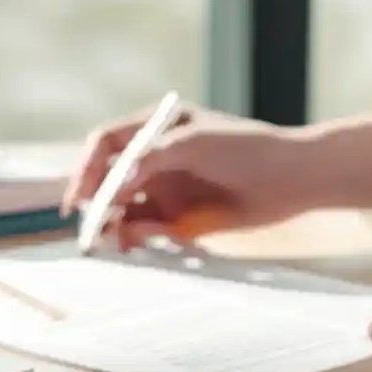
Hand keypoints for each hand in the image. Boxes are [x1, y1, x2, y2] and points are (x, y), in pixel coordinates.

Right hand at [61, 102, 317, 249]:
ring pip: (120, 210)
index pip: (105, 145)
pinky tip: (139, 244)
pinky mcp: (175, 219)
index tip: (80, 197)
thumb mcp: (196, 142)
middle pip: (105, 180)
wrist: (291, 180)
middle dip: (95, 202)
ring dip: (112, 225)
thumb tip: (117, 184)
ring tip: (117, 241)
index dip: (86, 169)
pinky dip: (134, 239)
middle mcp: (151, 158)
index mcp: (153, 128)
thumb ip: (152, 157)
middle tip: (93, 226)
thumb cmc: (246, 148)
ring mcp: (162, 189)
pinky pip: (142, 231)